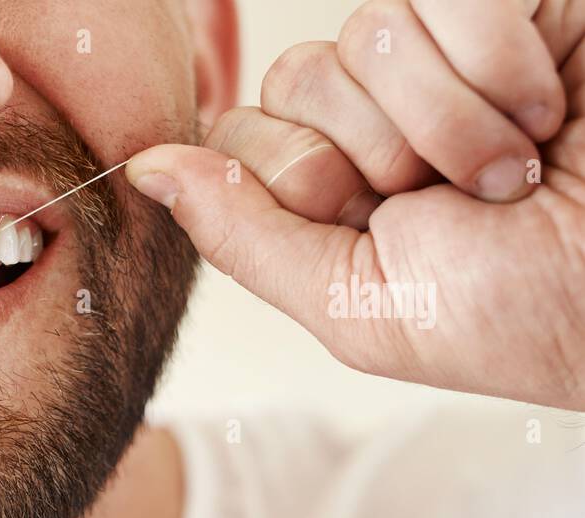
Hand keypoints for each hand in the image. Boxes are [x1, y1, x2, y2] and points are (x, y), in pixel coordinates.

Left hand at [128, 0, 584, 409]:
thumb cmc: (522, 316)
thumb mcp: (358, 303)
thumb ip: (245, 236)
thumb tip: (143, 172)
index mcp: (336, 186)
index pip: (240, 133)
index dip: (293, 177)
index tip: (368, 217)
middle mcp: (383, 113)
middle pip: (293, 79)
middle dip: (375, 156)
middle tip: (454, 199)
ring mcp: (448, 52)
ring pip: (365, 34)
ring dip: (447, 124)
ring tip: (516, 169)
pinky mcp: (514, 2)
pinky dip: (498, 63)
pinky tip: (546, 109)